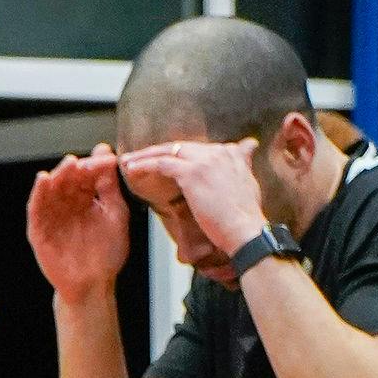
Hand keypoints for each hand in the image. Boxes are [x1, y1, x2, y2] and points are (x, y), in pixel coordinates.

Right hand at [25, 148, 129, 299]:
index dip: (94, 165)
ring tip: (68, 165)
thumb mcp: (115, 214)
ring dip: (58, 175)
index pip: (87, 176)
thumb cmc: (106, 255)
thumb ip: (110, 187)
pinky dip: (38, 193)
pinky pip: (36, 208)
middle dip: (75, 168)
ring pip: (51, 189)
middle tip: (84, 160)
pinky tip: (43, 180)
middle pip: (68, 180)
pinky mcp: (39, 229)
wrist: (94, 284)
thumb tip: (107, 156)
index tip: (105, 157)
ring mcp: (52, 216)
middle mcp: (68, 205)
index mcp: (86, 200)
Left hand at [118, 139, 268, 268]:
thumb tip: (246, 151)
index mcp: (230, 153)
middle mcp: (218, 151)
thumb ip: (242, 165)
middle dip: (157, 151)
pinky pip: (162, 164)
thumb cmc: (245, 218)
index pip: (196, 148)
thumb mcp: (249, 184)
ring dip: (145, 155)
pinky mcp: (192, 172)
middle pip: (180, 146)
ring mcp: (204, 160)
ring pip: (167, 151)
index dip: (178, 153)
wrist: (247, 231)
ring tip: (129, 161)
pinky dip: (144, 165)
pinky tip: (132, 169)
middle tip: (139, 155)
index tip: (164, 158)